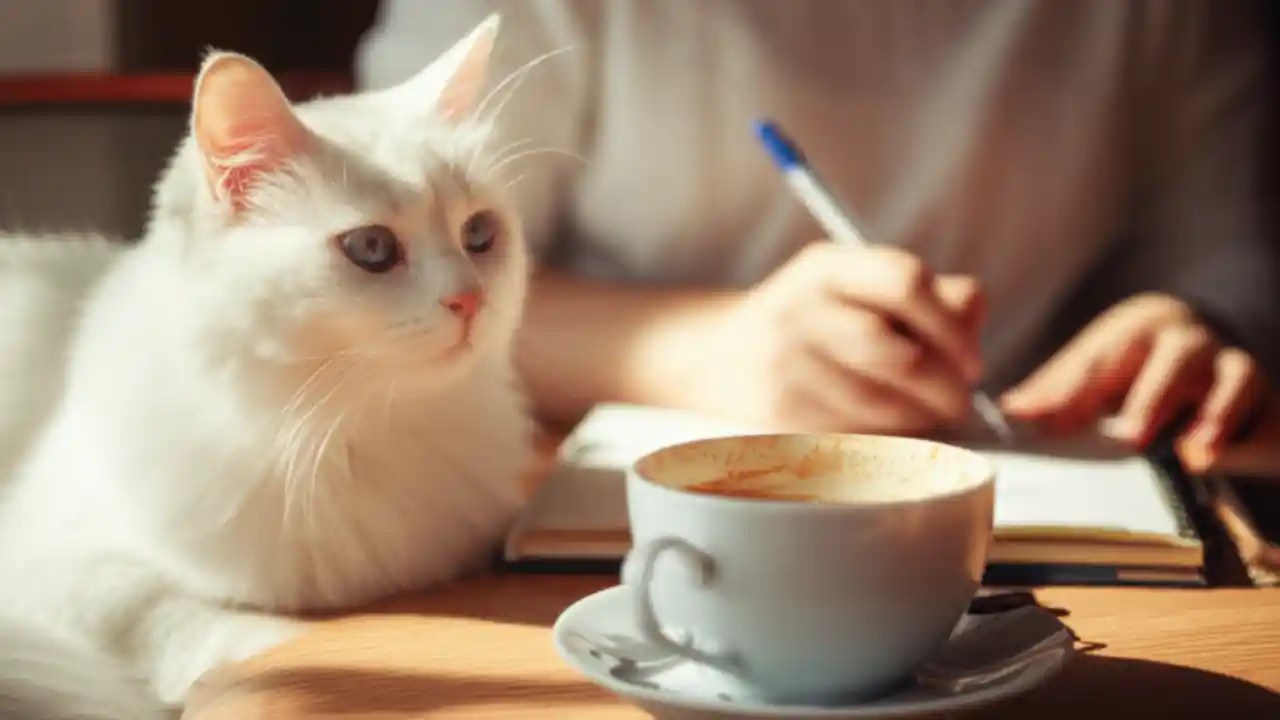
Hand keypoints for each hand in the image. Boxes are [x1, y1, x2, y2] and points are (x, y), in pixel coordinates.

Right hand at [692, 243, 984, 434]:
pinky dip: (883, 440)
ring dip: (920, 420)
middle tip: (958, 402)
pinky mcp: (776, 414)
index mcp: (826, 267)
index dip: (952, 327)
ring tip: (925, 416)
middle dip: (945, 388)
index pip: (905, 281)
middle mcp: (798, 310)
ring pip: (881, 405)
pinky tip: (885, 431)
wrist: (722, 357)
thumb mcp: (860, 286)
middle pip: (900, 355)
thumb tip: (972, 317)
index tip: (972, 362)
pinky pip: (853, 435)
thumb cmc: (816, 321)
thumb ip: (931, 294)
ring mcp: (783, 365)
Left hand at [1000, 292, 1266, 460]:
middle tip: (1128, 437)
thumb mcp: (1094, 366)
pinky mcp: (1268, 402)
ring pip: (1237, 380)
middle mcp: (1191, 341)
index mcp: (1140, 327)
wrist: (1208, 348)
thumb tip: (1012, 410)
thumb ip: (1055, 391)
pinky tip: (1228, 462)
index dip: (1075, 388)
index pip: (1105, 354)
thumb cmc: (1137, 362)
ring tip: (1196, 452)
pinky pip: (1269, 417)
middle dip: (1153, 398)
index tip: (1044, 419)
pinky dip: (1252, 439)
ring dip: (1217, 415)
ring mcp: (1234, 367)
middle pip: (1176, 361)